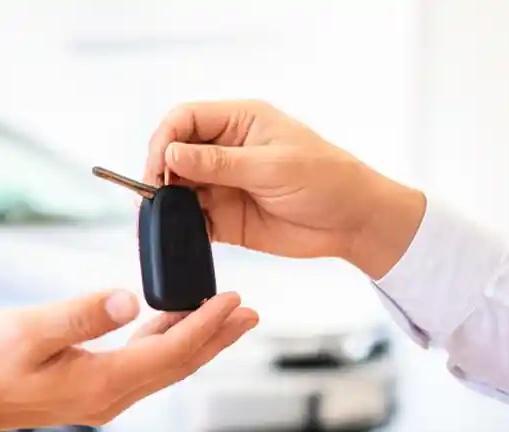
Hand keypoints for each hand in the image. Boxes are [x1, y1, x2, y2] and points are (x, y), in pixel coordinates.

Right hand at [0, 289, 257, 431]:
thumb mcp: (31, 331)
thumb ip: (83, 314)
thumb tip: (128, 298)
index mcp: (102, 383)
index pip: (171, 353)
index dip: (206, 327)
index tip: (233, 300)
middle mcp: (110, 396)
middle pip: (178, 365)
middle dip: (216, 337)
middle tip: (249, 312)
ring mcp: (102, 396)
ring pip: (163, 366)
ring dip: (196, 340)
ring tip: (224, 316)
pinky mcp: (91, 388)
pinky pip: (142, 365)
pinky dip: (164, 342)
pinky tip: (168, 322)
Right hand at [144, 100, 426, 278]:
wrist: (354, 223)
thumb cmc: (326, 180)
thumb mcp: (272, 166)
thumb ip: (220, 163)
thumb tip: (172, 154)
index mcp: (240, 122)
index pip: (185, 119)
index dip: (165, 139)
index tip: (159, 167)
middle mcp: (225, 150)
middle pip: (174, 153)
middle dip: (160, 173)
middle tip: (155, 197)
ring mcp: (223, 185)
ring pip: (177, 189)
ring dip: (165, 203)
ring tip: (160, 219)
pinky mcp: (224, 218)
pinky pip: (191, 221)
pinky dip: (178, 228)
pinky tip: (174, 236)